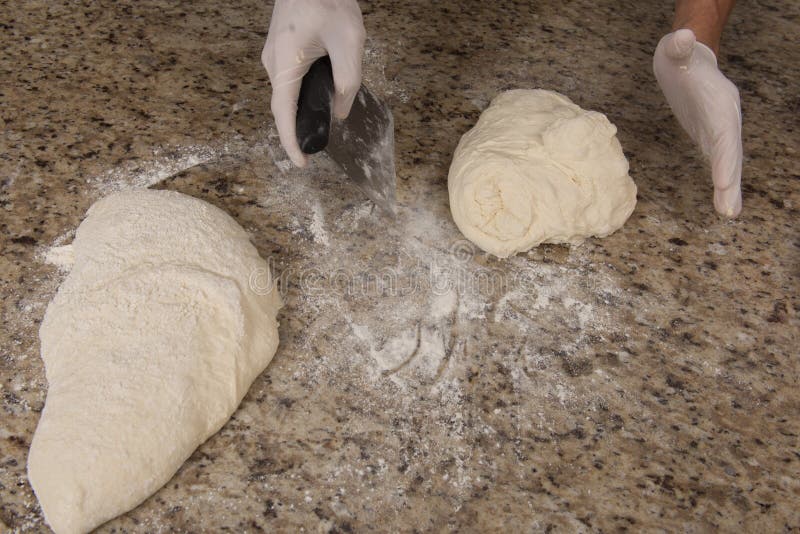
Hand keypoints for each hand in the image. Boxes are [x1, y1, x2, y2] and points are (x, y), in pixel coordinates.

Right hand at [262, 0, 365, 167]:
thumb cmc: (328, 0)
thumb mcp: (349, 43)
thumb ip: (347, 82)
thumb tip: (340, 112)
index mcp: (285, 64)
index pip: (283, 114)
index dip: (290, 143)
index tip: (301, 164)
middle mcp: (273, 62)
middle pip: (283, 106)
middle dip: (297, 130)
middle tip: (317, 148)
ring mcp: (274, 54)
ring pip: (286, 93)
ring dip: (301, 111)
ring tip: (320, 125)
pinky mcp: (281, 47)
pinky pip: (289, 81)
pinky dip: (301, 95)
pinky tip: (319, 96)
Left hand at [654, 29, 742, 216]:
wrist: (689, 62)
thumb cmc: (681, 56)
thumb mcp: (676, 49)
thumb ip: (680, 46)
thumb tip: (682, 37)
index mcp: (719, 101)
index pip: (723, 132)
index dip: (724, 155)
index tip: (722, 179)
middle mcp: (725, 118)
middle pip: (731, 152)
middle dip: (730, 181)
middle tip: (729, 210)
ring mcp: (720, 129)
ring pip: (728, 162)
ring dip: (729, 188)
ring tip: (729, 213)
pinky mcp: (711, 138)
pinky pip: (719, 162)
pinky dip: (722, 182)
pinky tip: (722, 204)